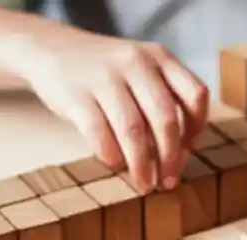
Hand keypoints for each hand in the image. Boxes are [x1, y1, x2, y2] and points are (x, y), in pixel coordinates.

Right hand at [11, 31, 208, 192]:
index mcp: (159, 57)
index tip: (188, 151)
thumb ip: (161, 101)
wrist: (49, 49)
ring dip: (142, 165)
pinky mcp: (76, 94)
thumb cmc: (104, 73)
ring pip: (134, 130)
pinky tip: (114, 164)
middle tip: (168, 182)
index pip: (195, 95)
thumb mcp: (140, 69)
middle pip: (166, 119)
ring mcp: (104, 76)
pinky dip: (110, 155)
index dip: (197, 129)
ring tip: (144, 185)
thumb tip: (177, 158)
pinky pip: (100, 133)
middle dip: (170, 158)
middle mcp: (135, 62)